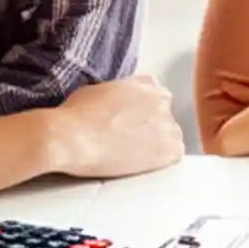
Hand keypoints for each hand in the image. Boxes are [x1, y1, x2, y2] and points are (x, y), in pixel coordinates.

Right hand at [49, 75, 184, 177]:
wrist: (74, 137)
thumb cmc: (77, 116)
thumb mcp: (99, 90)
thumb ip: (120, 94)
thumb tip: (117, 104)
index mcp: (146, 83)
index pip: (154, 97)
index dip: (142, 112)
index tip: (132, 122)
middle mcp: (162, 100)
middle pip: (163, 117)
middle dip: (150, 128)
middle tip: (129, 140)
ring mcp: (168, 124)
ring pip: (170, 136)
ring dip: (156, 144)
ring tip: (131, 154)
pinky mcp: (169, 148)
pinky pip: (174, 156)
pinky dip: (160, 161)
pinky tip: (140, 164)